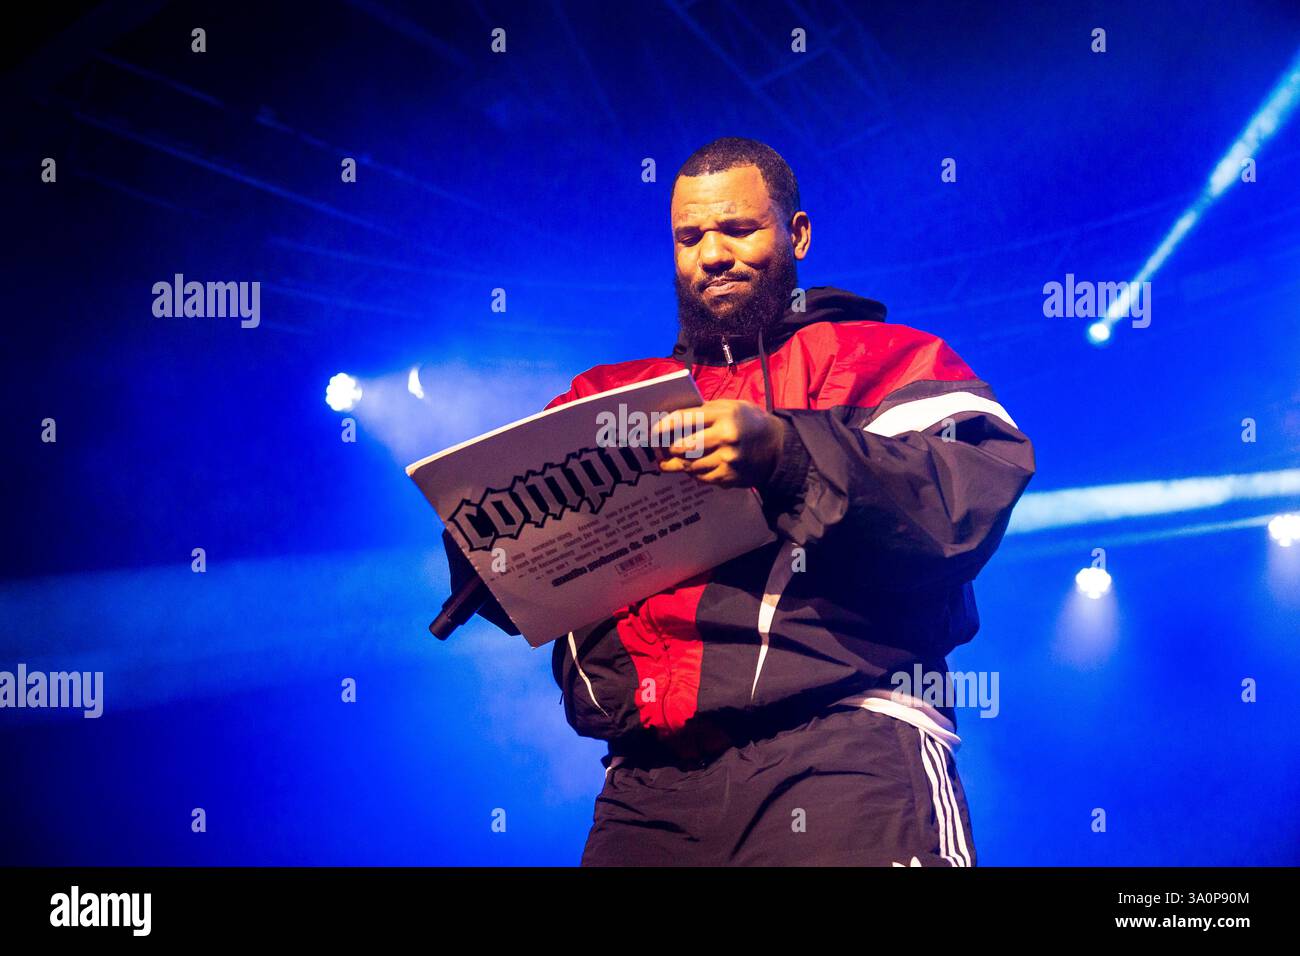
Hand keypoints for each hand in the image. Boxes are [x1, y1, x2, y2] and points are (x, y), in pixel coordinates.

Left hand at [652, 399, 785, 487]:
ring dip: (678, 463)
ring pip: (690, 465)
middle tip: (661, 448)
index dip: (664, 426)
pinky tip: (691, 469)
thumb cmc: (749, 422)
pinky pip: (702, 478)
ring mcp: (728, 460)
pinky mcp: (730, 477)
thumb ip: (704, 412)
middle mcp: (726, 437)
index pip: (685, 419)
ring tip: (670, 461)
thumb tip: (671, 421)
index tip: (654, 431)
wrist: (778, 447)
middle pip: (683, 446)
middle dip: (669, 448)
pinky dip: (693, 474)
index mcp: (724, 415)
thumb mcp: (730, 407)